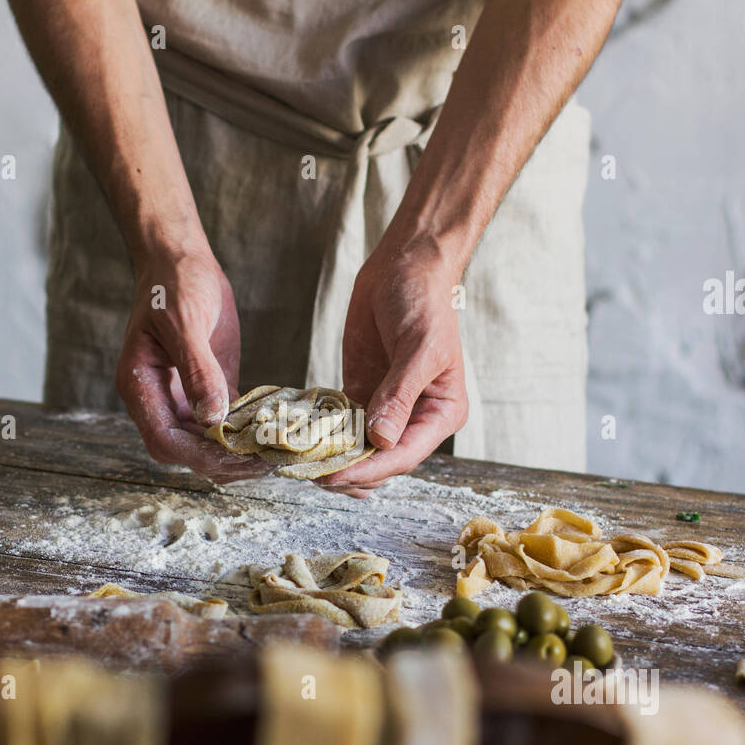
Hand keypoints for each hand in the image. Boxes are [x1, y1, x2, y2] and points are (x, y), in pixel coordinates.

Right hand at [115, 250, 270, 482]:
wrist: (181, 260)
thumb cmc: (174, 283)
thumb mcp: (186, 322)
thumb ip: (197, 371)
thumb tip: (212, 419)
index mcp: (140, 385)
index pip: (164, 440)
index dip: (197, 455)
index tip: (234, 456)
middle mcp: (159, 399)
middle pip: (185, 451)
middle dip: (221, 462)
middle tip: (264, 461)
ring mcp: (182, 397)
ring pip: (206, 443)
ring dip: (237, 453)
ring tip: (274, 454)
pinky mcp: (208, 389)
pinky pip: (225, 423)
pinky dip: (246, 433)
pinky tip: (274, 434)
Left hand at [320, 244, 469, 497]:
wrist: (405, 268)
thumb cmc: (423, 302)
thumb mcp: (417, 347)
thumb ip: (399, 394)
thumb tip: (381, 439)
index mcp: (441, 412)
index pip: (404, 454)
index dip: (369, 469)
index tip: (335, 476)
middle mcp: (416, 417)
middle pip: (382, 460)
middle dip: (349, 472)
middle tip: (311, 475)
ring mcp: (388, 408)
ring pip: (361, 450)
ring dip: (335, 461)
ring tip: (303, 467)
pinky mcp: (362, 393)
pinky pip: (344, 426)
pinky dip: (326, 438)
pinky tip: (303, 445)